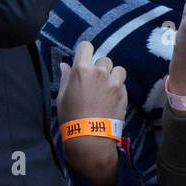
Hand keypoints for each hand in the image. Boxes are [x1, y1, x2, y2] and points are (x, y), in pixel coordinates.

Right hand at [57, 40, 126, 185]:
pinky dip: (118, 88)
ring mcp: (114, 83)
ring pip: (117, 69)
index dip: (85, 52)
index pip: (86, 46)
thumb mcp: (62, 97)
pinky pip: (122, 84)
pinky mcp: (124, 94)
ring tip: (106, 88)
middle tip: (94, 82)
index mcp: (81, 70)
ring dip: (112, 75)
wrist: (89, 138)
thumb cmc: (71, 117)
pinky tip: (111, 100)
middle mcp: (99, 72)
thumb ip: (66, 78)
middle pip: (103, 59)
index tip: (85, 59)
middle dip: (99, 68)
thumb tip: (65, 66)